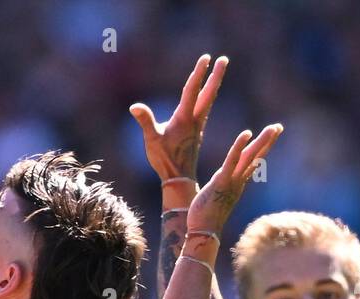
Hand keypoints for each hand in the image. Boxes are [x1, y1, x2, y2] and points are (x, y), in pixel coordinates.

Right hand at [130, 53, 227, 181]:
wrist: (179, 179)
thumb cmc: (164, 160)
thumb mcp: (152, 141)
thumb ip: (146, 122)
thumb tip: (135, 107)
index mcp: (184, 119)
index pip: (192, 91)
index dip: (199, 73)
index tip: (206, 58)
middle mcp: (194, 120)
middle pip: (207, 93)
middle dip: (215, 76)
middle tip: (223, 59)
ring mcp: (197, 126)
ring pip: (207, 100)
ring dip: (213, 84)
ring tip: (219, 71)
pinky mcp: (196, 132)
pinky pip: (204, 110)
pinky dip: (208, 97)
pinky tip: (208, 95)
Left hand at [185, 124, 282, 237]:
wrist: (203, 234)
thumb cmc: (204, 217)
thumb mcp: (217, 197)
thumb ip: (221, 187)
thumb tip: (222, 179)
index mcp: (237, 184)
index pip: (253, 162)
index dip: (262, 149)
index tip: (271, 136)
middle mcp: (238, 182)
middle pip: (256, 158)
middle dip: (268, 142)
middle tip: (279, 126)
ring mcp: (231, 182)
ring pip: (249, 158)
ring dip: (262, 142)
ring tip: (273, 128)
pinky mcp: (221, 182)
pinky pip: (232, 162)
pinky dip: (239, 147)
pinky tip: (247, 133)